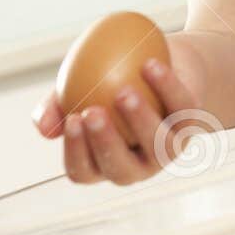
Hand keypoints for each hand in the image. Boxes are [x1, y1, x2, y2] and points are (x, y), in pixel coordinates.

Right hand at [32, 55, 205, 186]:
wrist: (165, 64)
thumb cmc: (111, 79)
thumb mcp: (79, 86)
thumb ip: (57, 105)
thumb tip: (41, 127)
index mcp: (103, 162)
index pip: (83, 171)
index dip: (76, 152)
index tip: (71, 120)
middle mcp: (137, 165)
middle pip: (119, 168)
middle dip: (106, 144)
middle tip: (92, 112)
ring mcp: (167, 149)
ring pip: (156, 145)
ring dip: (139, 118)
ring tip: (122, 90)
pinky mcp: (192, 125)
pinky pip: (181, 107)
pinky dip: (166, 86)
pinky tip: (149, 64)